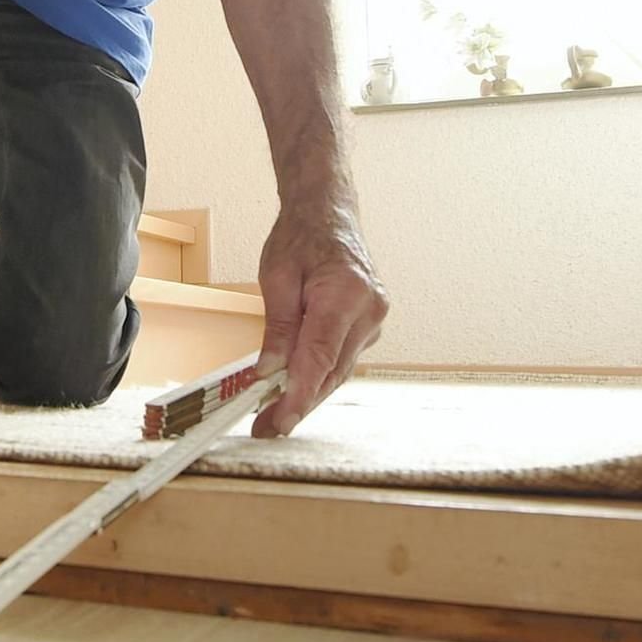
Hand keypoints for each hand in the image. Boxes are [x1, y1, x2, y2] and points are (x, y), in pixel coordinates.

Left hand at [251, 200, 388, 437]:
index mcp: (346, 293)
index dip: (299, 394)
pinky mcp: (370, 326)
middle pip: (332, 371)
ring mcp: (375, 319)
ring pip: (339, 370)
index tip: (280, 421)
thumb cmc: (301, 238)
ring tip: (273, 416)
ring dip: (309, 394)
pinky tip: (295, 391)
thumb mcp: (277, 277)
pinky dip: (319, 376)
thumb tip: (268, 372)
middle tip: (265, 427)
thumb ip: (277, 328)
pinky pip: (342, 358)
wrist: (330, 213)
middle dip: (299, 403)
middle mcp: (370, 310)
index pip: (320, 356)